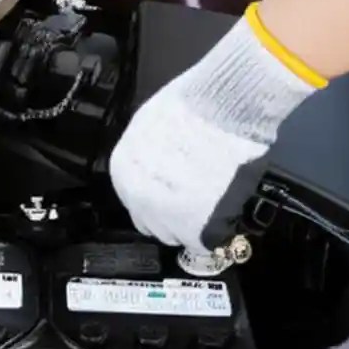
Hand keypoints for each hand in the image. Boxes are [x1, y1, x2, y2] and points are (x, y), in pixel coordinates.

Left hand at [109, 15, 317, 252]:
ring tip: (214, 201)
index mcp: (123, 171)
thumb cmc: (191, 105)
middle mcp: (138, 198)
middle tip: (199, 200)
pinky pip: (203, 242)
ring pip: (177, 235)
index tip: (176, 194)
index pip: (135, 201)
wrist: (224, 107)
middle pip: (153, 222)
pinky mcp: (197, 226)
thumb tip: (158, 166)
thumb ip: (147, 154)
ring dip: (194, 222)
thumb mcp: (151, 124)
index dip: (158, 198)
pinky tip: (223, 215)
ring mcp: (166, 215)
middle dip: (174, 215)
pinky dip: (215, 232)